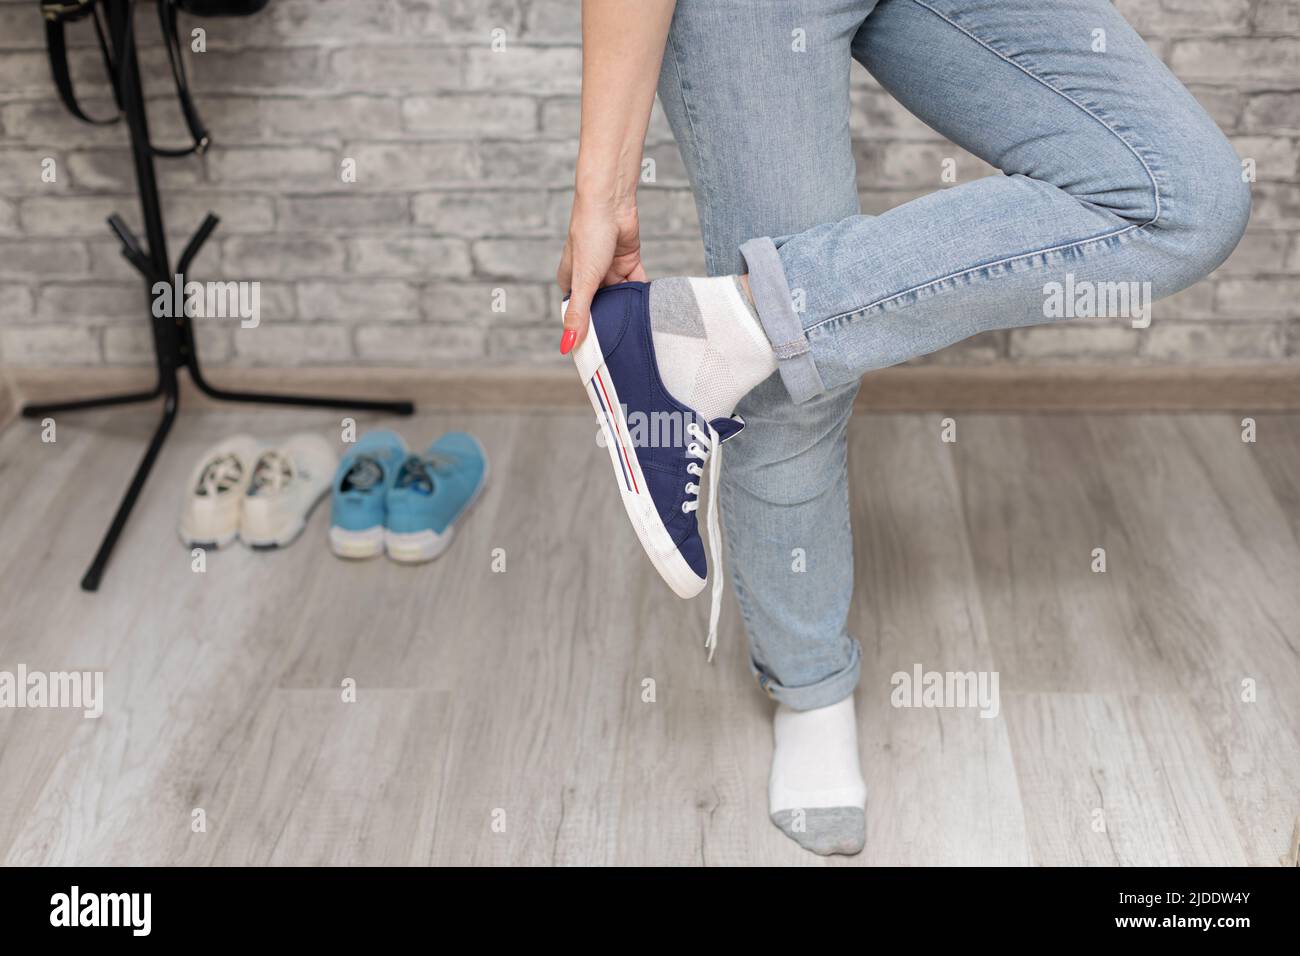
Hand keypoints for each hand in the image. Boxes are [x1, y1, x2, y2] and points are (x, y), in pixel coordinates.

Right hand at [556, 194, 646, 353]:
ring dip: (629, 308)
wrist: (611, 202)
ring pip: (622, 298)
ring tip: (640, 328)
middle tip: (625, 346)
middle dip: (613, 321)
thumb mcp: (583, 280)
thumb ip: (578, 314)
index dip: (588, 332)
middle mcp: (589, 279)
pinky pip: (637, 284)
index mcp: (571, 283)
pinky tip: (650, 308)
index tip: (600, 353)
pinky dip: (642, 294)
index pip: (579, 315)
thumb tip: (567, 345)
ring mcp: (610, 270)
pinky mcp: (628, 262)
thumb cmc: (588, 234)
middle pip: (603, 308)